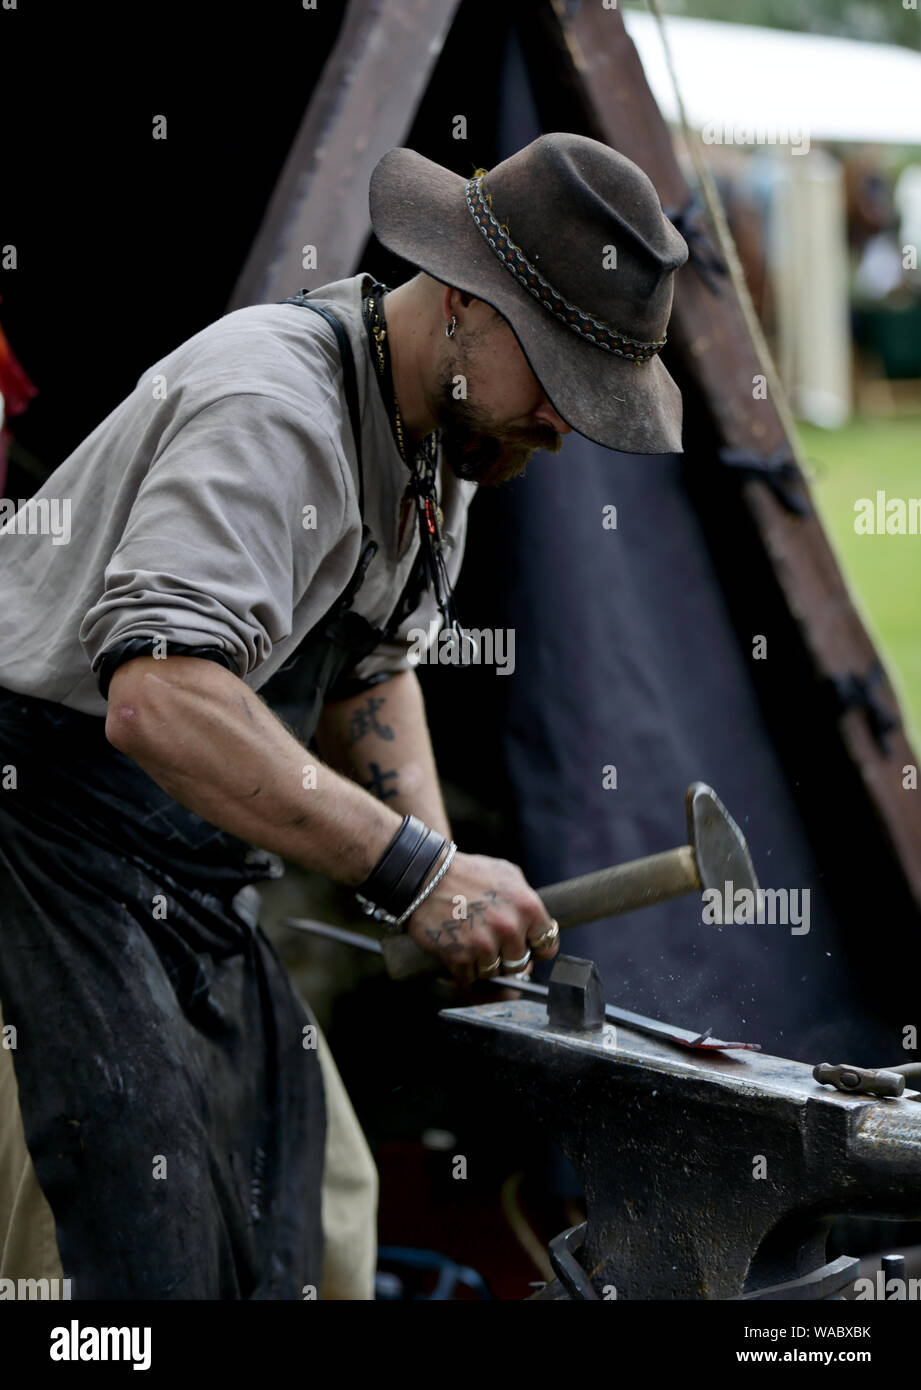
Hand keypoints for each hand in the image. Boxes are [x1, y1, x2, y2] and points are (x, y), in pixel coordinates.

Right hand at [406, 850, 559, 985]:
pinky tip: (458, 953)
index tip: (526, 946)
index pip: (547, 945)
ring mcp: (484, 944)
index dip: (535, 947)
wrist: (425, 875)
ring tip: (472, 942)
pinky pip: (470, 979)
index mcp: (528, 907)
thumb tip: (538, 928)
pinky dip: (463, 971)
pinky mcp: (460, 957)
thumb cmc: (467, 873)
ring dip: (484, 964)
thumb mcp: (508, 874)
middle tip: (492, 942)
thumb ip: (527, 900)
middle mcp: (509, 927)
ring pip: (495, 972)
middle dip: (507, 956)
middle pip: (520, 963)